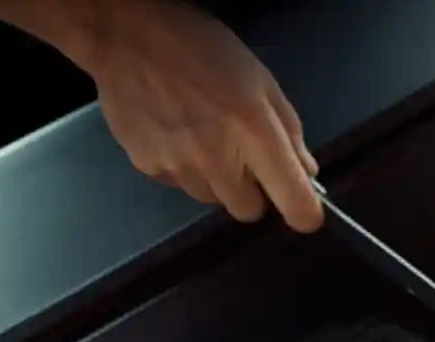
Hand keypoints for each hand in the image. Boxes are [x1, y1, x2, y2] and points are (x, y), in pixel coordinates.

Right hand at [77, 0, 321, 230]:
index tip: (304, 209)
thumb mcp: (262, 81)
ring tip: (204, 136)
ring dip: (216, 179)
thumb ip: (289, 131)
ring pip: (212, 199)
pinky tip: (176, 132)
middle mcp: (218, 161)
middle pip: (249, 211)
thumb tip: (306, 173)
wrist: (127, 36)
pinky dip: (184, 168)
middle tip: (244, 156)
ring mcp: (180, 168)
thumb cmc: (204, 50)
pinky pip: (179, 184)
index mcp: (255, 134)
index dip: (304, 213)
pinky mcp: (149, 169)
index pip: (293, 202)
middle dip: (253, 191)